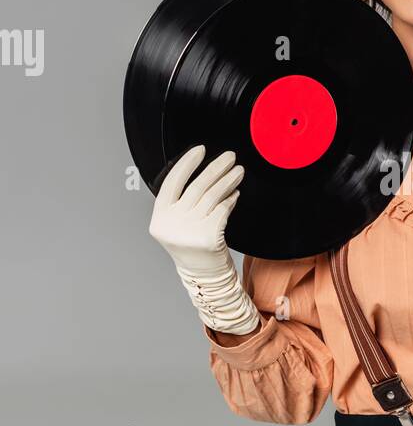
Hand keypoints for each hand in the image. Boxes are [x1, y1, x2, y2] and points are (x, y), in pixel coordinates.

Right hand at [148, 144, 243, 275]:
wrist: (203, 275)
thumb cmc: (191, 244)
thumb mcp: (176, 224)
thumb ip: (181, 202)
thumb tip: (202, 170)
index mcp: (160, 218)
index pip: (171, 182)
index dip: (186, 163)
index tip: (200, 150)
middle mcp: (172, 223)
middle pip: (196, 186)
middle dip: (215, 168)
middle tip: (230, 156)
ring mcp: (189, 231)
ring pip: (212, 196)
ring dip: (228, 180)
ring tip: (238, 171)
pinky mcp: (208, 237)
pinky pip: (223, 209)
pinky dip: (230, 199)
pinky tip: (235, 192)